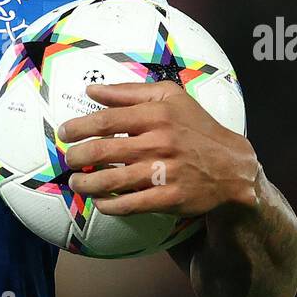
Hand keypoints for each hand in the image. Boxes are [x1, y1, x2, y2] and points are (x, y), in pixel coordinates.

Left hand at [59, 81, 258, 217]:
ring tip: (76, 182)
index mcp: (157, 115)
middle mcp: (160, 142)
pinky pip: (129, 205)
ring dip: (85, 184)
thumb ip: (129, 92)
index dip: (78, 127)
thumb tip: (93, 90)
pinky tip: (100, 202)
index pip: (106, 120)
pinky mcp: (170, 198)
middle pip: (101, 151)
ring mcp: (165, 172)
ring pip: (111, 181)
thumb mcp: (170, 98)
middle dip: (76, 157)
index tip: (64, 133)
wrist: (232, 166)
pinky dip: (108, 205)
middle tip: (69, 159)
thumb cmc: (195, 128)